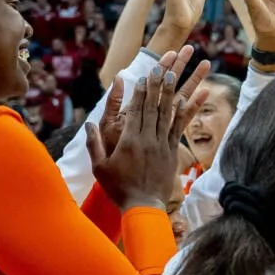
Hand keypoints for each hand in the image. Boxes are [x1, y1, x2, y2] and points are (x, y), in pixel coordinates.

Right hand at [88, 53, 198, 208]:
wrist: (143, 206)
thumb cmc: (118, 188)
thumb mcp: (99, 167)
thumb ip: (94, 144)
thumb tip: (88, 124)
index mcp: (129, 142)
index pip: (135, 111)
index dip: (140, 93)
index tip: (143, 77)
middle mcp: (147, 140)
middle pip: (152, 108)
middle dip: (156, 86)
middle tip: (161, 68)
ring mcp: (162, 146)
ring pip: (166, 115)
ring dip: (170, 94)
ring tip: (174, 76)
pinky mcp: (172, 153)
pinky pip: (178, 130)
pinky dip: (182, 114)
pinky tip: (186, 100)